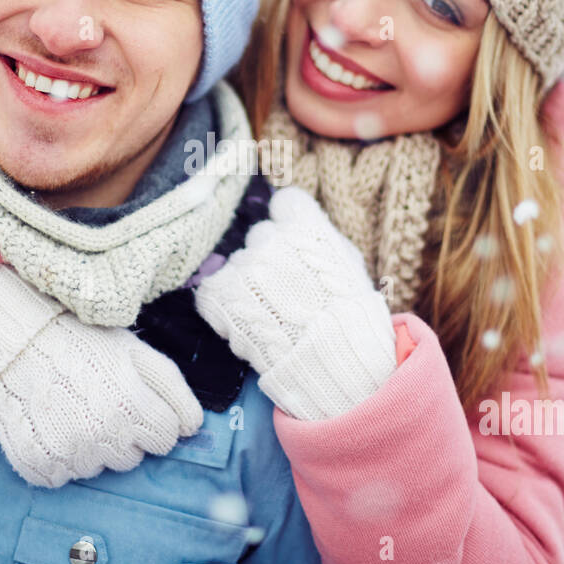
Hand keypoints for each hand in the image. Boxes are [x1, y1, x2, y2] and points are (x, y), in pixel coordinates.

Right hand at [0, 265, 202, 487]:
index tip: (132, 400)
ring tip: (70, 410)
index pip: (165, 440)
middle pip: (131, 459)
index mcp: (132, 408)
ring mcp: (66, 454)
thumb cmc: (81, 341)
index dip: (152, 419)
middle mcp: (102, 436)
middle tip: (98, 402)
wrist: (13, 338)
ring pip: (96, 470)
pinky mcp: (35, 464)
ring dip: (89, 448)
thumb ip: (173, 389)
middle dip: (122, 435)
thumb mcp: (136, 352)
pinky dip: (56, 457)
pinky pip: (59, 477)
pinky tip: (49, 425)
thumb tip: (193, 428)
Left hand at [194, 186, 395, 419]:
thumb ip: (323, 241)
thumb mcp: (350, 268)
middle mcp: (273, 239)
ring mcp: (245, 265)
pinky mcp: (222, 293)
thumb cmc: (349, 318)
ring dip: (247, 285)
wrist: (331, 361)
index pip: (287, 202)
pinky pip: (213, 290)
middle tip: (284, 292)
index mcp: (308, 228)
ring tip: (268, 316)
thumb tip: (299, 225)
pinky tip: (245, 324)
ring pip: (238, 264)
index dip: (290, 222)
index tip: (295, 242)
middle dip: (269, 258)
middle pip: (261, 235)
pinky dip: (224, 306)